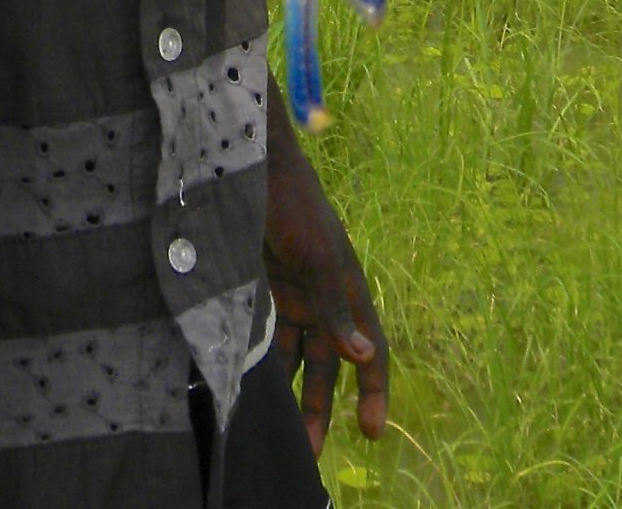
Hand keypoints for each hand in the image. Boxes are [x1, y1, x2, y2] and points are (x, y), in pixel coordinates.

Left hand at [261, 73, 386, 450]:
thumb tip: (364, 355)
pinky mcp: (262, 292)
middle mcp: (323, 298)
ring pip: (296, 358)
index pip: (370, 348)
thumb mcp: (317, 257)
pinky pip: (268, 339)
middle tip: (312, 453)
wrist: (246, 166)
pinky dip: (264, 365)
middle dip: (324, 408)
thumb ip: (336, 307)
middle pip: (329, 364)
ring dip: (292, 395)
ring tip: (281, 437)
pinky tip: (252, 393)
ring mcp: (291, 296)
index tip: (372, 434)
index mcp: (348, 288)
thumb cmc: (292, 205)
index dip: (374, 390)